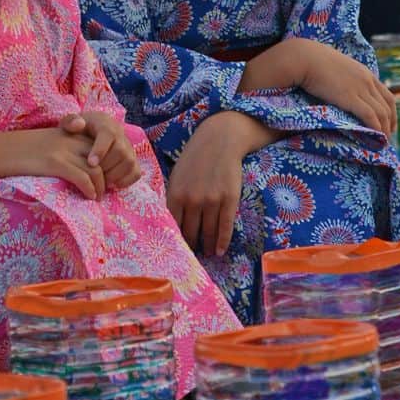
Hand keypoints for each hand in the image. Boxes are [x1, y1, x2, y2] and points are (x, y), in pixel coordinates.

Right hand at [0, 126, 105, 198]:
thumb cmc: (20, 152)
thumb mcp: (47, 144)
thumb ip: (65, 150)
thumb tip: (79, 167)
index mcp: (69, 134)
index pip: (98, 147)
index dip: (105, 164)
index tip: (103, 178)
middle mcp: (70, 140)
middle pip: (101, 159)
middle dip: (107, 177)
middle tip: (104, 191)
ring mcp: (63, 151)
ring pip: (96, 170)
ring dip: (100, 187)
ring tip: (97, 198)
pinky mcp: (55, 163)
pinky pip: (82, 178)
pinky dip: (90, 190)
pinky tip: (89, 197)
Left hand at [59, 111, 141, 190]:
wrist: (91, 133)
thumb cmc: (78, 131)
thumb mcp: (70, 123)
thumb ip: (70, 122)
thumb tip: (78, 125)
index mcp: (106, 124)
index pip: (109, 135)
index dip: (101, 150)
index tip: (90, 163)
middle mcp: (121, 135)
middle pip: (121, 151)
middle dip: (106, 166)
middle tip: (92, 175)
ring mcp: (129, 148)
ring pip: (129, 162)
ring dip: (115, 175)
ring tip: (100, 181)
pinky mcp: (133, 161)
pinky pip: (136, 172)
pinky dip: (125, 181)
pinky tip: (111, 184)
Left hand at [166, 115, 247, 255]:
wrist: (219, 141)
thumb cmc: (195, 159)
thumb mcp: (176, 176)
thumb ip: (173, 198)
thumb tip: (170, 222)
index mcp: (175, 195)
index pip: (173, 226)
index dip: (176, 241)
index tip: (177, 252)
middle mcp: (192, 201)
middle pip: (191, 233)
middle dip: (192, 246)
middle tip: (193, 257)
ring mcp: (212, 201)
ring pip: (208, 232)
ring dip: (208, 246)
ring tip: (208, 254)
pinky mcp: (229, 200)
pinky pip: (225, 227)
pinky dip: (223, 241)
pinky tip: (220, 251)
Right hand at [288, 39, 396, 137]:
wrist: (306, 59)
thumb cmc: (314, 62)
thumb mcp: (337, 69)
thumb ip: (344, 79)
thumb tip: (339, 89)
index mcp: (365, 73)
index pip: (387, 95)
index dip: (391, 112)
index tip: (389, 125)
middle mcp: (367, 81)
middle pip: (388, 106)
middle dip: (390, 124)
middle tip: (388, 138)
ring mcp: (360, 89)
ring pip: (382, 112)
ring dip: (385, 129)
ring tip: (383, 143)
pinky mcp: (350, 98)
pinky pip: (370, 115)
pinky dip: (376, 128)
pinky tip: (376, 137)